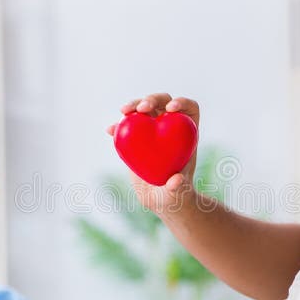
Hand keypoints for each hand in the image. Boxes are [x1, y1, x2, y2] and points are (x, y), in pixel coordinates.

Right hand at [107, 93, 199, 215]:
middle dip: (152, 99)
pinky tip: (110, 130)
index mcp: (186, 133)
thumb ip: (178, 187)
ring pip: (142, 110)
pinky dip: (118, 126)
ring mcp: (151, 131)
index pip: (189, 109)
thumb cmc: (175, 195)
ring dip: (133, 106)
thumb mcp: (178, 193)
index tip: (170, 109)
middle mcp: (169, 127)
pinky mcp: (135, 139)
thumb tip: (176, 180)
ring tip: (123, 112)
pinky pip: (126, 128)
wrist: (160, 199)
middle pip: (163, 103)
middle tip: (142, 109)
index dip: (182, 103)